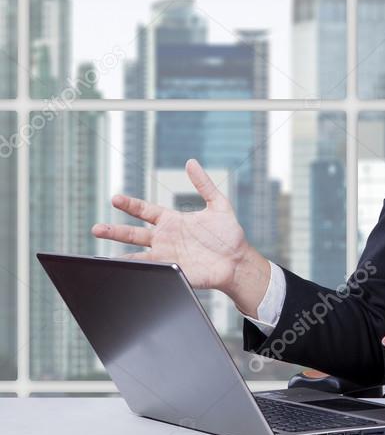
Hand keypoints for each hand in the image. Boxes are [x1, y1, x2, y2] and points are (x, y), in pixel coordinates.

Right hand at [90, 158, 269, 315]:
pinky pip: (152, 271)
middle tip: (96, 229)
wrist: (238, 260)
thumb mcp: (218, 204)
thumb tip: (192, 163)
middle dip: (114, 231)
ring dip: (120, 255)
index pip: (145, 211)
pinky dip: (138, 271)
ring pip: (137, 255)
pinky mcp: (173, 271)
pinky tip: (125, 270)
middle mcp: (166, 238)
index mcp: (173, 221)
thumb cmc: (229, 234)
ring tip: (100, 255)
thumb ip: (204, 184)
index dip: (130, 205)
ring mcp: (167, 255)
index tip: (115, 198)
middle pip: (134, 234)